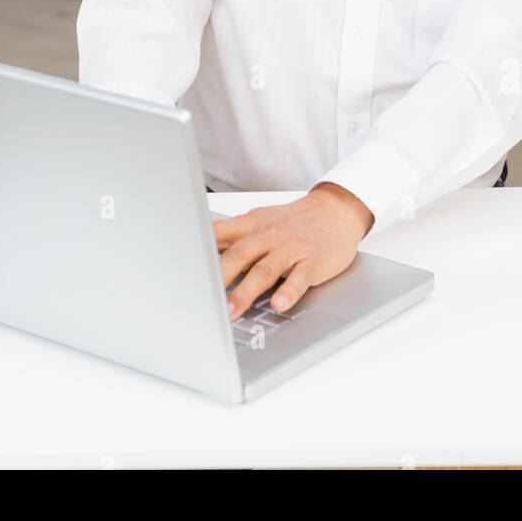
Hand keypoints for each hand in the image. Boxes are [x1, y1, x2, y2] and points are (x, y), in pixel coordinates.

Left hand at [213, 182, 375, 321]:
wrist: (336, 210)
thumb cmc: (294, 220)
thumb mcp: (260, 220)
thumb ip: (232, 233)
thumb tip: (199, 247)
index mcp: (253, 224)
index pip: (221, 233)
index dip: (201, 249)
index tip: (185, 267)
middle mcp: (270, 235)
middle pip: (240, 254)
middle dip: (220, 278)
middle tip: (204, 299)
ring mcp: (292, 248)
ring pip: (266, 269)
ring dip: (247, 291)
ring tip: (232, 311)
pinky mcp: (313, 261)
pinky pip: (300, 277)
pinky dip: (289, 291)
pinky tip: (279, 304)